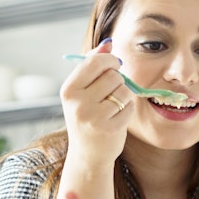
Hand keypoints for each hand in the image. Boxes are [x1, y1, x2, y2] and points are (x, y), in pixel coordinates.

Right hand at [59, 40, 132, 167]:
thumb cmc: (87, 117)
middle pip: (113, 75)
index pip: (95, 62)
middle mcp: (78, 103)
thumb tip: (108, 43)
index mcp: (68, 90)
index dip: (110, 60)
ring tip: (114, 106)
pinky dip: (128, 109)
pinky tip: (117, 118)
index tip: (114, 66)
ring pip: (124, 89)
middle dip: (118, 80)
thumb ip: (93, 66)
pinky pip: (129, 106)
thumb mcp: (83, 91)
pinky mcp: (109, 128)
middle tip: (111, 92)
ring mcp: (93, 117)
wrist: (88, 154)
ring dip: (125, 95)